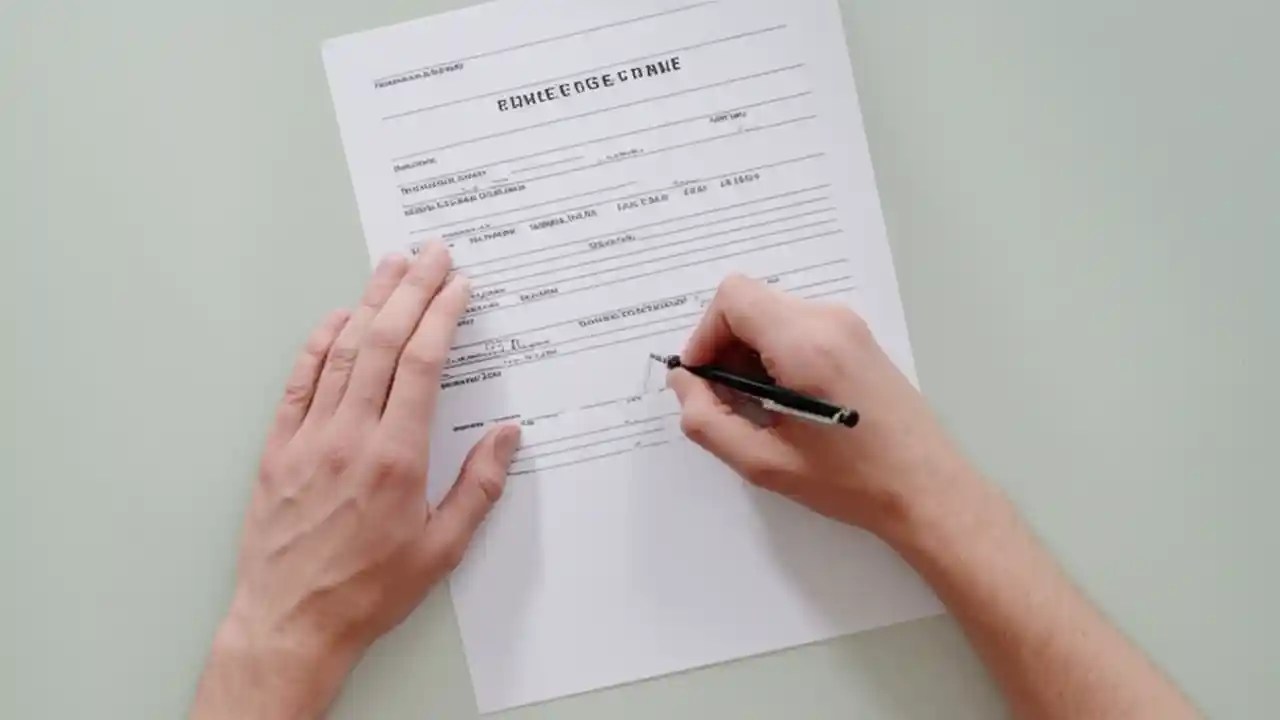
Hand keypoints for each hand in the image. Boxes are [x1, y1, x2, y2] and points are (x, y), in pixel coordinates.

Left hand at [192, 245, 519, 719]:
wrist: (291, 622)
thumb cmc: (368, 591)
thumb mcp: (441, 550)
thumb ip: (479, 487)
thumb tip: (509, 435)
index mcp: (396, 457)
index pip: (421, 364)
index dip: (442, 316)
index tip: (459, 286)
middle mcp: (350, 435)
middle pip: (382, 341)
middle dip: (412, 290)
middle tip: (432, 253)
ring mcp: (308, 437)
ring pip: (341, 351)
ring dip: (369, 302)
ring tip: (391, 266)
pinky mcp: (277, 448)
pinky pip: (299, 381)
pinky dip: (319, 343)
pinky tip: (337, 319)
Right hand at [668, 275, 972, 541]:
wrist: (927, 489)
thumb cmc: (852, 481)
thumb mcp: (765, 462)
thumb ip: (709, 420)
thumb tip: (684, 384)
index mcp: (806, 343)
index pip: (733, 298)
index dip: (704, 335)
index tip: (703, 381)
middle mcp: (828, 321)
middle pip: (750, 304)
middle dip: (724, 348)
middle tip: (726, 402)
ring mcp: (848, 326)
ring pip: (772, 316)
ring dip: (749, 354)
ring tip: (758, 409)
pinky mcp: (857, 340)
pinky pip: (797, 328)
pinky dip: (776, 356)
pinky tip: (785, 403)